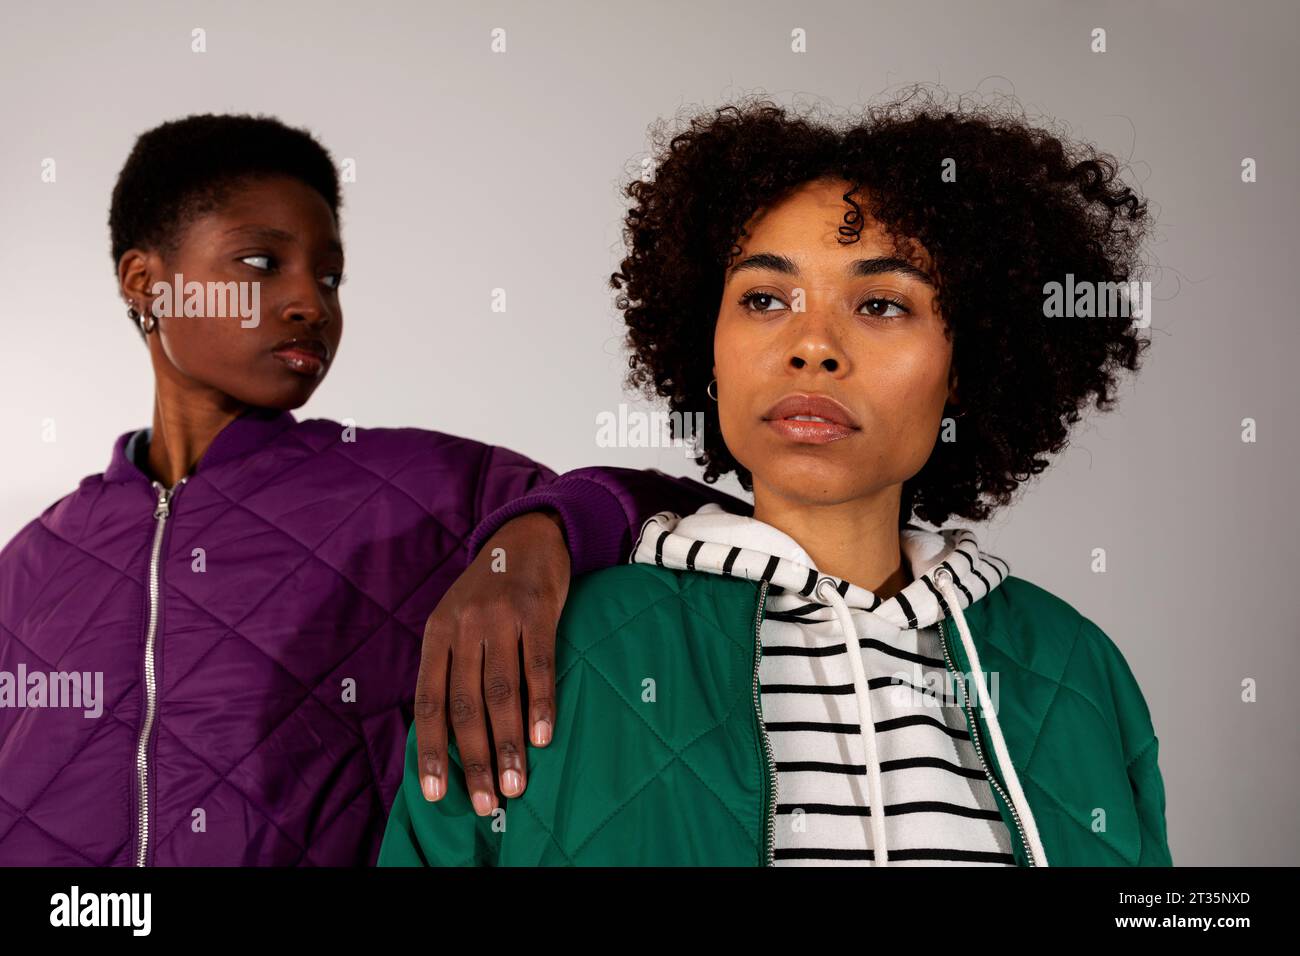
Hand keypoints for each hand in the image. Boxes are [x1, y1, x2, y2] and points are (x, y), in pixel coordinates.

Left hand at [414, 510, 569, 814]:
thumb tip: (446, 738)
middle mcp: (464, 627)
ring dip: (508, 743)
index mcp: (436, 634)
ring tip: (515, 784)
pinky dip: (541, 704)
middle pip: (465, 703)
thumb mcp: (456, 622)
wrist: (525, 537)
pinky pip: (539, 665)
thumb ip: (450, 669)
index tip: (436, 794)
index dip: (431, 750)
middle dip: (474, 759)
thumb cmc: (488, 593)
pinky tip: (543, 738)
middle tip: (486, 802)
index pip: (429, 701)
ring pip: (501, 691)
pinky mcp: (538, 611)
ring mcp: (501, 618)